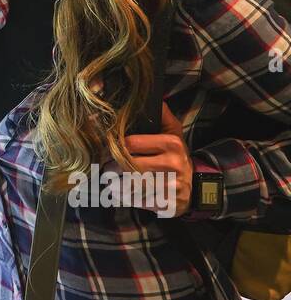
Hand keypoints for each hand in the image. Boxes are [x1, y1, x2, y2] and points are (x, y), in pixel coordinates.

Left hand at [102, 99, 192, 216]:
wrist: (193, 188)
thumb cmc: (176, 157)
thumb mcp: (173, 133)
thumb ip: (161, 115)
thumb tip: (150, 96)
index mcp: (171, 144)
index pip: (131, 143)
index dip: (115, 146)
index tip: (107, 148)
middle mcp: (172, 165)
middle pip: (128, 165)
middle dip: (111, 167)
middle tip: (105, 166)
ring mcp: (169, 186)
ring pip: (129, 184)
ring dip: (114, 183)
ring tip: (110, 179)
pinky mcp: (166, 204)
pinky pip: (135, 200)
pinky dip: (123, 197)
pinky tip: (120, 192)